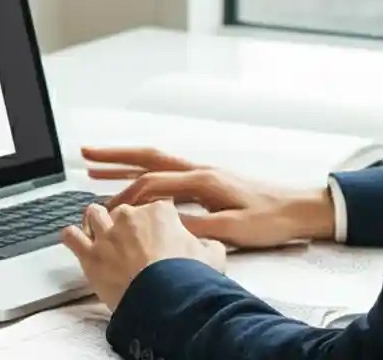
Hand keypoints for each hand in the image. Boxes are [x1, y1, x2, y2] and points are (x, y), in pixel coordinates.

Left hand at [62, 201, 226, 310]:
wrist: (165, 300)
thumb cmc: (187, 278)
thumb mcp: (213, 256)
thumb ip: (208, 245)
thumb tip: (209, 246)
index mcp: (160, 211)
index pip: (155, 202)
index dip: (156, 215)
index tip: (157, 226)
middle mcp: (131, 216)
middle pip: (122, 207)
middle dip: (125, 220)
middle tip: (130, 237)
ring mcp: (108, 234)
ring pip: (93, 214)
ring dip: (96, 221)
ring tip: (99, 231)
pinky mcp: (90, 254)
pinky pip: (71, 235)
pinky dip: (72, 236)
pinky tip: (76, 240)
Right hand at [82, 147, 335, 248]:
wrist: (297, 208)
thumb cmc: (269, 218)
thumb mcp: (234, 229)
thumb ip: (197, 226)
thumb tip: (164, 223)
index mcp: (203, 179)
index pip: (154, 184)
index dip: (127, 196)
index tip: (107, 210)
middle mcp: (200, 170)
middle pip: (148, 157)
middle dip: (115, 156)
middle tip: (85, 153)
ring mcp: (203, 173)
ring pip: (156, 162)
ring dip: (125, 161)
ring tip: (96, 164)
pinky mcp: (207, 180)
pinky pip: (167, 171)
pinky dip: (145, 171)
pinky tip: (135, 178)